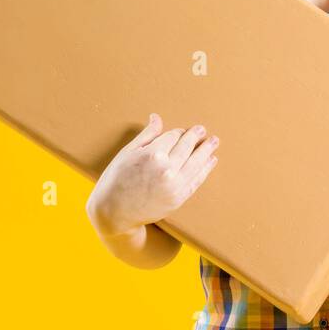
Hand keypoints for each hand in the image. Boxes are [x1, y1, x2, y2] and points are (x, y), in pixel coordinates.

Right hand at [86, 113, 219, 236]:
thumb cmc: (116, 180)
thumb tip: (157, 117)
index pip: (172, 137)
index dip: (177, 132)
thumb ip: (147, 135)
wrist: (114, 212)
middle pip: (186, 147)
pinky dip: (205, 169)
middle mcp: (166, 169)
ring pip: (196, 162)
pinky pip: (196, 180)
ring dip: (207, 150)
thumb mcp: (128, 153)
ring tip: (214, 142)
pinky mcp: (179, 198)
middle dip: (195, 137)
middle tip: (202, 130)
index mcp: (152, 154)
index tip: (181, 131)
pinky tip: (211, 160)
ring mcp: (174, 185)